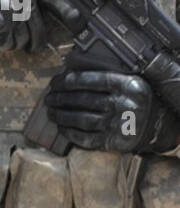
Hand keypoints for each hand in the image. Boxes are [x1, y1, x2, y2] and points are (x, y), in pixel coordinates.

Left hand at [44, 67, 179, 153]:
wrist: (159, 125)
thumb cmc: (136, 99)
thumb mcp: (128, 81)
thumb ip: (104, 73)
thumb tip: (70, 66)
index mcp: (128, 85)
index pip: (91, 80)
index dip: (68, 81)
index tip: (54, 82)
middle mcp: (124, 104)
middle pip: (82, 100)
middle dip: (60, 99)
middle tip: (48, 98)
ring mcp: (119, 124)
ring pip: (81, 119)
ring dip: (61, 116)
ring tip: (51, 112)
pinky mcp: (114, 142)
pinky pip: (86, 138)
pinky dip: (70, 133)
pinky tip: (61, 127)